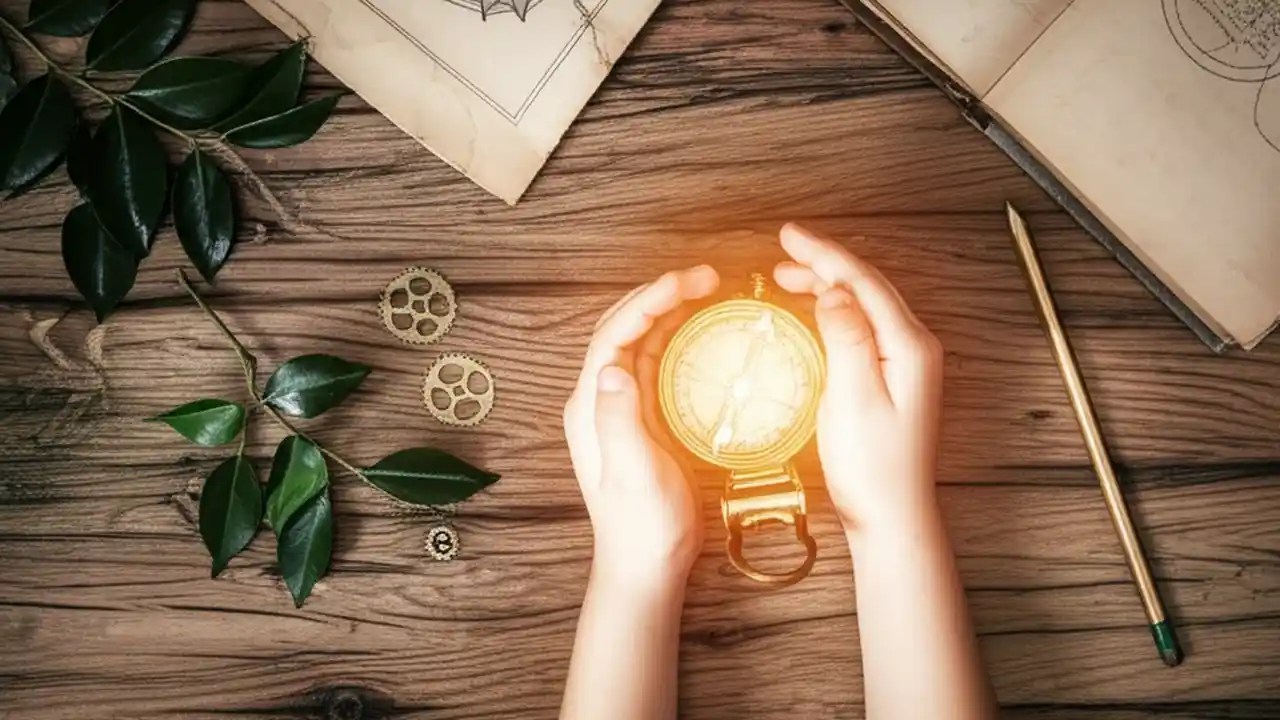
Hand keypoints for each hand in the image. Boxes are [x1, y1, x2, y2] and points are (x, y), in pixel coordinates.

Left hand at [563, 265, 719, 585]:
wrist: (645, 565)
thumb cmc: (640, 526)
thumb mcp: (633, 473)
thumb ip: (620, 419)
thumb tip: (613, 367)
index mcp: (591, 406)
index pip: (614, 335)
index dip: (648, 300)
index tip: (686, 282)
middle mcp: (600, 399)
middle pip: (624, 327)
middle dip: (659, 294)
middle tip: (704, 277)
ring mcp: (621, 407)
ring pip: (641, 341)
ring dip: (669, 310)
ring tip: (706, 290)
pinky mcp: (643, 419)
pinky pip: (657, 364)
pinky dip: (677, 339)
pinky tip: (701, 330)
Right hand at [773, 224, 943, 536]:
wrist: (891, 516)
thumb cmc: (872, 468)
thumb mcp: (852, 398)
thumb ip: (846, 339)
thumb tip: (834, 292)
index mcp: (909, 346)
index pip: (862, 282)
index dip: (823, 254)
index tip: (789, 235)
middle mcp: (915, 348)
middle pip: (866, 287)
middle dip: (823, 263)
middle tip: (782, 250)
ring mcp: (908, 363)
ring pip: (865, 305)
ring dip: (828, 285)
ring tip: (789, 277)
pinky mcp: (895, 379)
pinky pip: (863, 328)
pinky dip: (835, 311)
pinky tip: (814, 314)